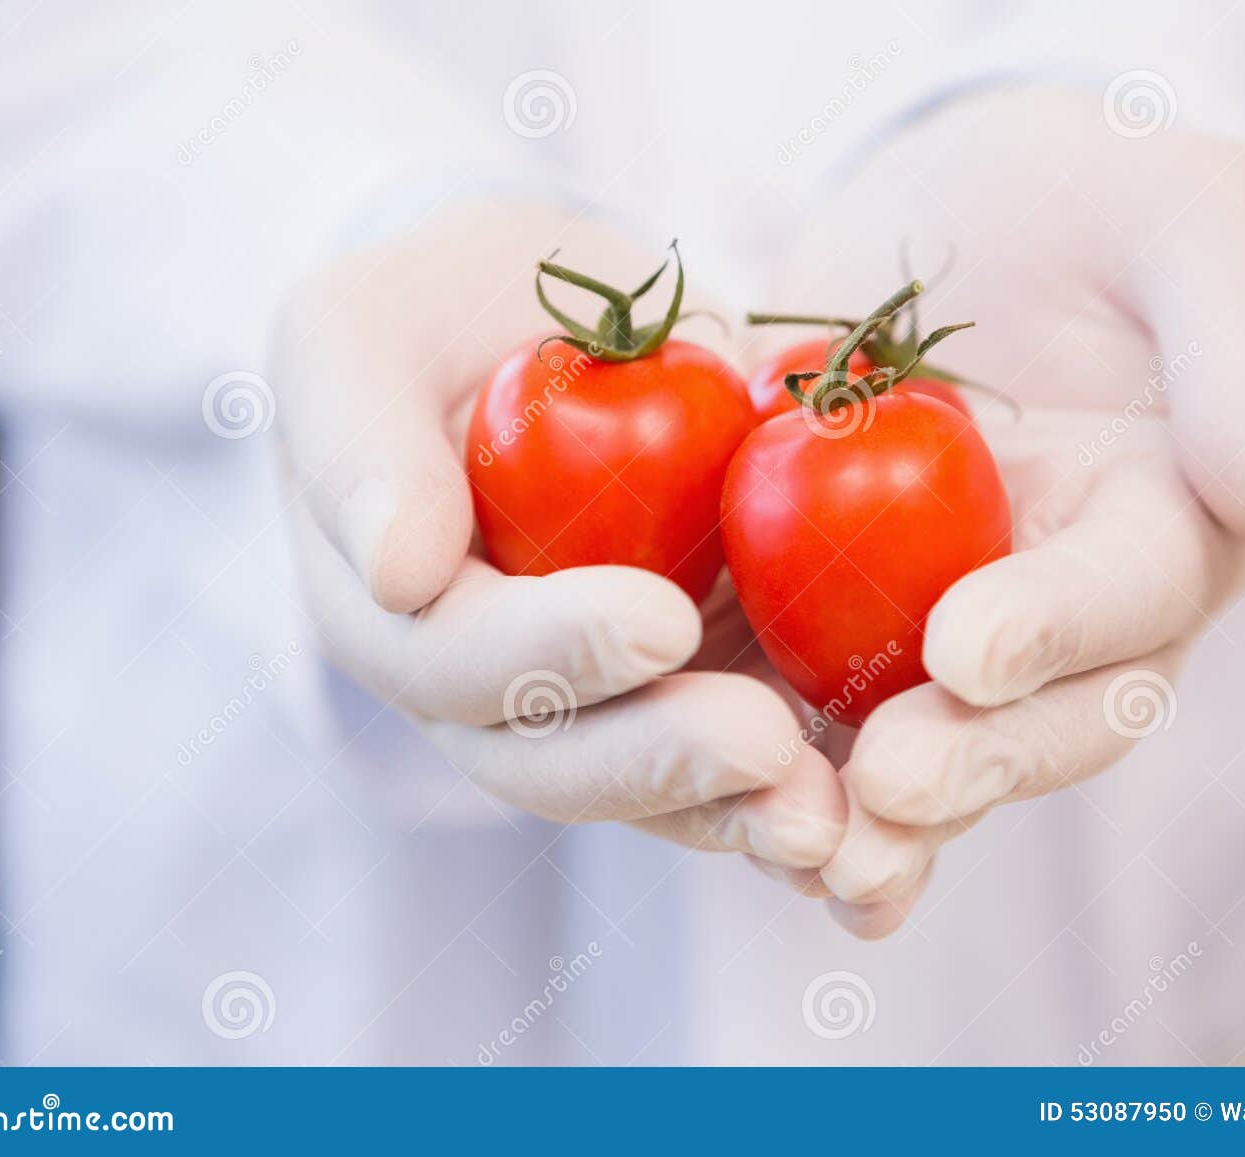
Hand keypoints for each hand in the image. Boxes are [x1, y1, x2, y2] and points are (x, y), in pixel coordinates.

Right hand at [271, 200, 843, 874]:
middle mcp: (491, 694)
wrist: (541, 324)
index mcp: (396, 620)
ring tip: (840, 822)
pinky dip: (807, 778)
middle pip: (563, 764)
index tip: (661, 620)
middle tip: (771, 751)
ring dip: (747, 811)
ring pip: (659, 788)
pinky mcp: (689, 685)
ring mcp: (596, 702)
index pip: (459, 664)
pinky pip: (741, 751)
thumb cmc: (434, 315)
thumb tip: (398, 572)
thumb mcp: (361, 336)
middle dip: (666, 763)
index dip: (554, 654)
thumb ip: (364, 446)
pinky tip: (883, 799)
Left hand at [759, 87, 1244, 936]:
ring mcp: (950, 627)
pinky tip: (720, 814)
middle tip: (885, 786)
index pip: (1128, 595)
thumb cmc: (1102, 200)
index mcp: (1170, 527)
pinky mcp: (840, 618)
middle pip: (1036, 716)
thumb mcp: (1201, 227)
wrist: (957, 208)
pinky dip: (776, 767)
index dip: (1056, 628)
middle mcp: (1066, 610)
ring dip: (871, 816)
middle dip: (968, 760)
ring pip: (929, 747)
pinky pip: (812, 704)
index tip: (969, 648)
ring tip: (804, 853)